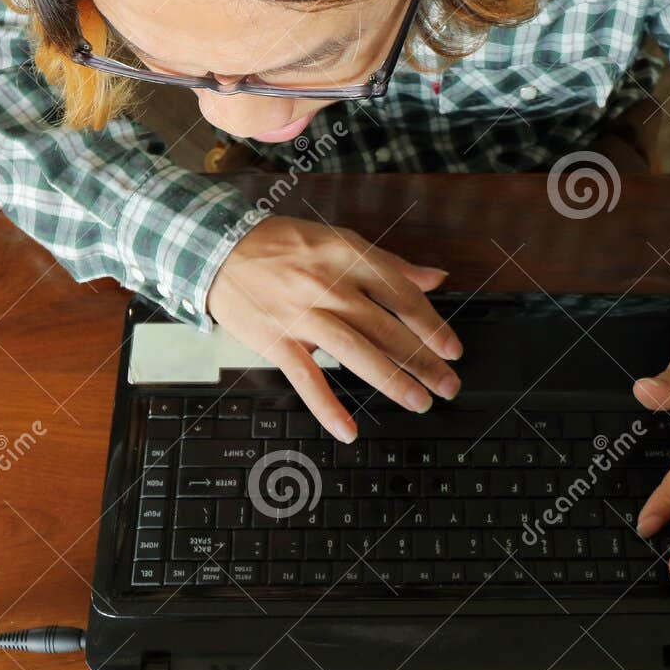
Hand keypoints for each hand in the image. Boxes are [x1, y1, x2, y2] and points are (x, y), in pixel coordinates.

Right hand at [206, 216, 461, 442]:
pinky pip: (307, 379)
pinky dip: (328, 407)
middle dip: (423, 360)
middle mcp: (329, 286)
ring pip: (355, 352)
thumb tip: (436, 277)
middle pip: (386, 328)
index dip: (432, 325)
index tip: (452, 349)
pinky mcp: (277, 342)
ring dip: (391, 380)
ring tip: (420, 401)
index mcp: (348, 258)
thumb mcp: (339, 241)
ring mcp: (302, 316)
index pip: (401, 295)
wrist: (217, 250)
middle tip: (448, 385)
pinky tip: (349, 429)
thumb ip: (390, 264)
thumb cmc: (281, 246)